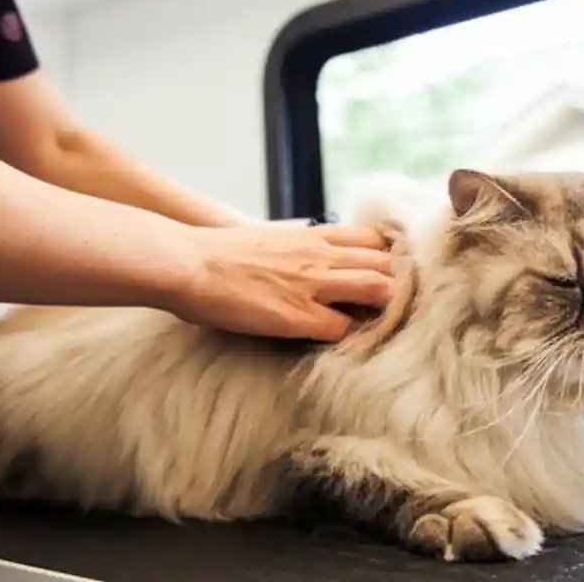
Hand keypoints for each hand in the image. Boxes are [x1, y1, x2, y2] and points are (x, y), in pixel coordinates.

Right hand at [166, 224, 394, 341]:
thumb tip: (304, 256)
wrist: (188, 262)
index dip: (385, 261)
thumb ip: (293, 246)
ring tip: (375, 328)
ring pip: (379, 290)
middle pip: (385, 264)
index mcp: (311, 235)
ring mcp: (313, 285)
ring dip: (383, 310)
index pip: (373, 240)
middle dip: (395, 286)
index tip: (383, 279)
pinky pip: (346, 329)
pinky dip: (351, 339)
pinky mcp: (299, 317)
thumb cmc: (216, 254)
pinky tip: (344, 347)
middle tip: (388, 310)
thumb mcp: (265, 238)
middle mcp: (319, 255)